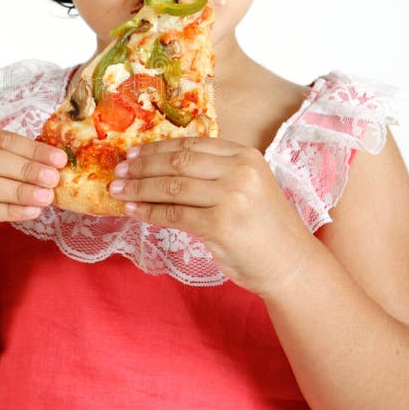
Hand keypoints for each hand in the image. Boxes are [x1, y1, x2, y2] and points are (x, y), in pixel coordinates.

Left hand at [109, 136, 311, 294]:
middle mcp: (239, 171)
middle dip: (142, 166)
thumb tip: (162, 166)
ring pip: (171, 187)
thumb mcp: (248, 186)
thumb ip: (215, 172)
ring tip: (117, 190)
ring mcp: (230, 197)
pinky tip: (133, 211)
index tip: (133, 153)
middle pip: (177, 162)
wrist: (291, 264)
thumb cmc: (264, 228)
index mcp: (245, 155)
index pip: (190, 145)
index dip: (157, 148)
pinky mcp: (220, 225)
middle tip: (118, 170)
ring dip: (139, 188)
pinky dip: (148, 213)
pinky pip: (173, 215)